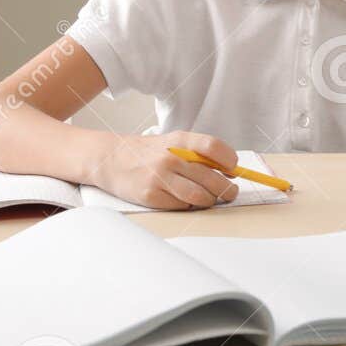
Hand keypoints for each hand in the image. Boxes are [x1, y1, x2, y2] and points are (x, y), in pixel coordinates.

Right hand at [89, 131, 239, 209]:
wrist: (112, 159)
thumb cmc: (149, 152)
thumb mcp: (174, 142)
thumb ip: (200, 153)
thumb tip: (231, 170)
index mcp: (180, 140)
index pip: (213, 147)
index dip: (229, 161)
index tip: (234, 170)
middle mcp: (170, 157)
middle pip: (212, 178)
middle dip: (227, 190)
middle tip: (230, 193)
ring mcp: (159, 177)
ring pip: (200, 196)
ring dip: (209, 201)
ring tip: (209, 198)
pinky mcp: (150, 196)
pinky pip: (182, 206)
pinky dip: (188, 205)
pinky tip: (183, 198)